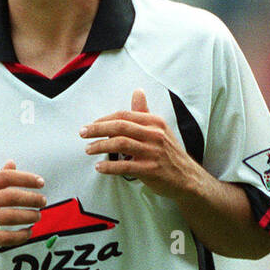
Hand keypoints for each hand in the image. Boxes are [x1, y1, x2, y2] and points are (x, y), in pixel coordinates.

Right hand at [0, 161, 45, 254]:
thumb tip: (12, 164)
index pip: (5, 177)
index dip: (26, 178)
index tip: (40, 182)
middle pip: (11, 196)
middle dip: (32, 199)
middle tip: (42, 201)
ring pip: (10, 217)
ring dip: (29, 216)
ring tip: (37, 216)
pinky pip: (5, 237)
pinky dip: (20, 235)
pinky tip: (27, 232)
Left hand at [79, 89, 198, 198]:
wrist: (187, 178)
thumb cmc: (169, 153)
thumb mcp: (159, 129)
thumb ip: (144, 112)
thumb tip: (137, 91)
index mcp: (155, 122)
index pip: (124, 115)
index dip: (104, 119)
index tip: (90, 125)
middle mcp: (154, 134)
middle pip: (120, 126)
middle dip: (97, 129)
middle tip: (82, 133)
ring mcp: (153, 152)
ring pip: (120, 144)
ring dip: (100, 146)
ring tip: (88, 149)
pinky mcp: (151, 169)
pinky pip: (125, 166)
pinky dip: (109, 167)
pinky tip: (99, 166)